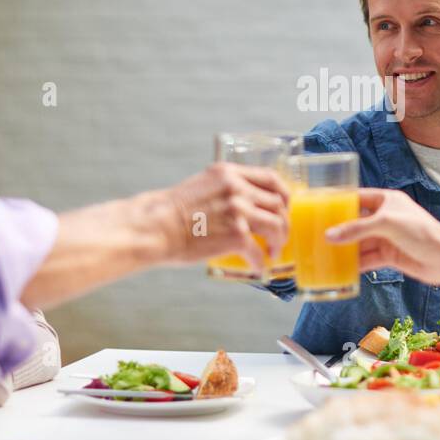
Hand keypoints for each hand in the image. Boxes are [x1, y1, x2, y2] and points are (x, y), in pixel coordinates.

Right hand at [156, 162, 289, 269]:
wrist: (155, 227)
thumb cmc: (171, 211)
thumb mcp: (202, 186)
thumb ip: (226, 189)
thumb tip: (245, 205)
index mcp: (229, 173)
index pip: (271, 178)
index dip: (284, 195)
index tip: (285, 207)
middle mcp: (237, 188)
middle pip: (278, 203)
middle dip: (284, 222)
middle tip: (279, 235)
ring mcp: (239, 211)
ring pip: (277, 225)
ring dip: (279, 241)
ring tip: (272, 251)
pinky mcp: (236, 236)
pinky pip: (258, 251)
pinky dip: (260, 262)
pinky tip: (256, 267)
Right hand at [324, 188, 439, 283]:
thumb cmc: (423, 233)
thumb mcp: (387, 224)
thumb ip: (357, 229)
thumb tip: (330, 235)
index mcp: (388, 201)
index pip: (359, 198)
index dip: (341, 202)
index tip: (322, 207)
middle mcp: (386, 218)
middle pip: (357, 222)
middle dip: (340, 229)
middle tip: (318, 234)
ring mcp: (388, 237)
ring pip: (361, 242)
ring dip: (346, 249)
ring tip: (325, 253)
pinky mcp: (390, 256)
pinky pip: (368, 258)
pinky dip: (356, 264)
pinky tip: (342, 268)